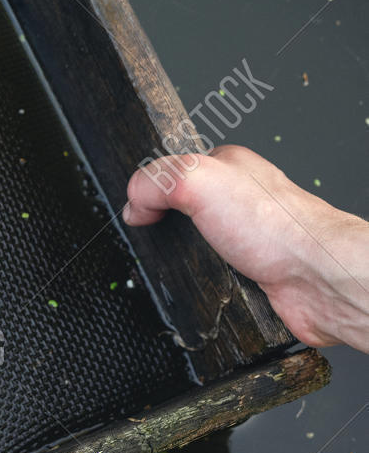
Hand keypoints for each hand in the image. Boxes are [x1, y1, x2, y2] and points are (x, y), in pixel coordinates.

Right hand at [124, 144, 368, 351]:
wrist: (318, 279)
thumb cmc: (279, 227)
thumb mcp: (198, 181)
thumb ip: (156, 180)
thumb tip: (134, 202)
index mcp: (228, 167)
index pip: (171, 173)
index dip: (151, 191)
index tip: (143, 208)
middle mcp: (238, 200)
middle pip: (177, 213)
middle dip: (166, 230)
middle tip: (170, 235)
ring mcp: (244, 236)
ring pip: (192, 248)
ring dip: (185, 261)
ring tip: (194, 261)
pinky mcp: (248, 271)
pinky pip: (208, 277)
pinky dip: (203, 284)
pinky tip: (210, 280)